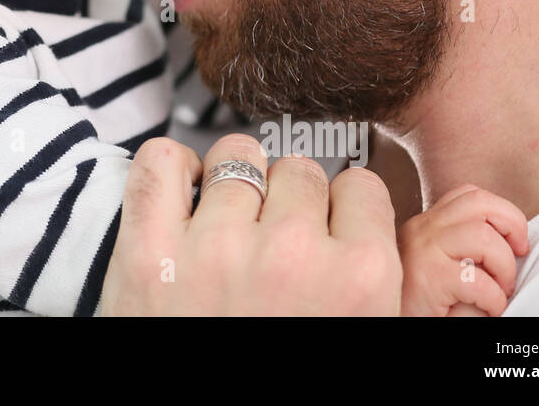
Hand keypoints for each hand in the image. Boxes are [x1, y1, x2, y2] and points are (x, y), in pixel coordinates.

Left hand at [99, 132, 401, 314]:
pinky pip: (161, 161)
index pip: (360, 187)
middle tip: (272, 245)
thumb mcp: (359, 340)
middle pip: (300, 169)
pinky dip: (170, 169)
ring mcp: (215, 248)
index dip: (340, 210)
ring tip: (227, 229)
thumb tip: (390, 234)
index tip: (325, 232)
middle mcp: (292, 256)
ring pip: (237, 157)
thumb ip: (376, 286)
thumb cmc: (281, 389)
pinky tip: (181, 200)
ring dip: (234, 184)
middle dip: (289, 200)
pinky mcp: (147, 251)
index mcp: (360, 282)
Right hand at [397, 183, 529, 315]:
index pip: (469, 196)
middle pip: (479, 201)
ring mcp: (422, 251)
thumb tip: (509, 242)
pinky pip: (478, 281)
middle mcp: (422, 230)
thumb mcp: (441, 265)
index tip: (513, 241)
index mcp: (427, 225)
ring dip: (504, 266)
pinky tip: (486, 308)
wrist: (392, 320)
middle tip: (518, 254)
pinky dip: (494, 299)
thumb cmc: (423, 303)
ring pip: (483, 235)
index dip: (502, 213)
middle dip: (512, 224)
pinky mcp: (428, 279)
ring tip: (499, 288)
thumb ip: (463, 247)